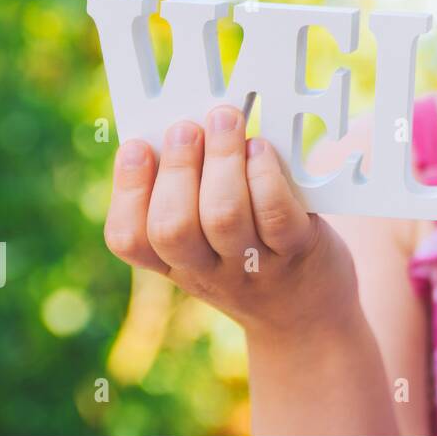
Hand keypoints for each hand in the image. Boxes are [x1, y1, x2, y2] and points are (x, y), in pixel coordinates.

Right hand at [104, 105, 360, 340]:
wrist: (309, 314)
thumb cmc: (252, 258)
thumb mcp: (209, 244)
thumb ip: (191, 196)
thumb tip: (184, 126)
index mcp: (174, 263)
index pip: (129, 239)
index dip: (127, 191)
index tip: (135, 146)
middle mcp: (208, 270)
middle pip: (173, 228)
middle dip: (177, 169)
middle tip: (185, 126)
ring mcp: (253, 264)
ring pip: (224, 217)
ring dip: (221, 161)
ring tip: (225, 121)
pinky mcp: (299, 252)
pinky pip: (276, 215)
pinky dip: (265, 176)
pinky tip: (261, 149)